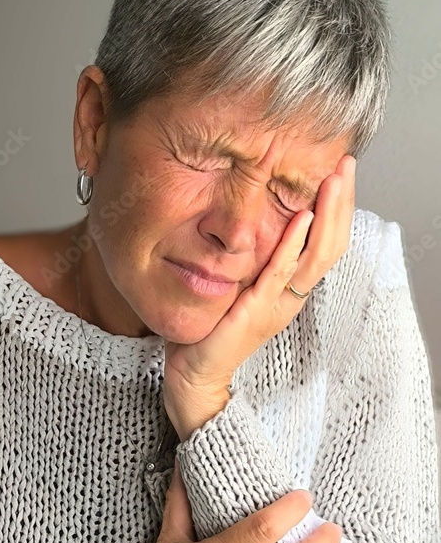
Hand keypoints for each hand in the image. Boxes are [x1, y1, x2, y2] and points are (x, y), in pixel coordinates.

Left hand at [163, 154, 356, 436]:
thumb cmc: (210, 333)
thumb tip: (244, 219)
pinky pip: (278, 275)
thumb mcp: (235, 287)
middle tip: (347, 165)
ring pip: (315, 256)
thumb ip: (248, 260)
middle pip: (330, 245)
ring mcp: (276, 306)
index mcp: (289, 291)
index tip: (341, 173)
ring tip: (334, 180)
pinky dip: (292, 245)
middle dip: (341, 202)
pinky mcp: (254, 312)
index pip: (326, 244)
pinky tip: (302, 218)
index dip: (338, 209)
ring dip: (327, 215)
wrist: (195, 376)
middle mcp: (290, 298)